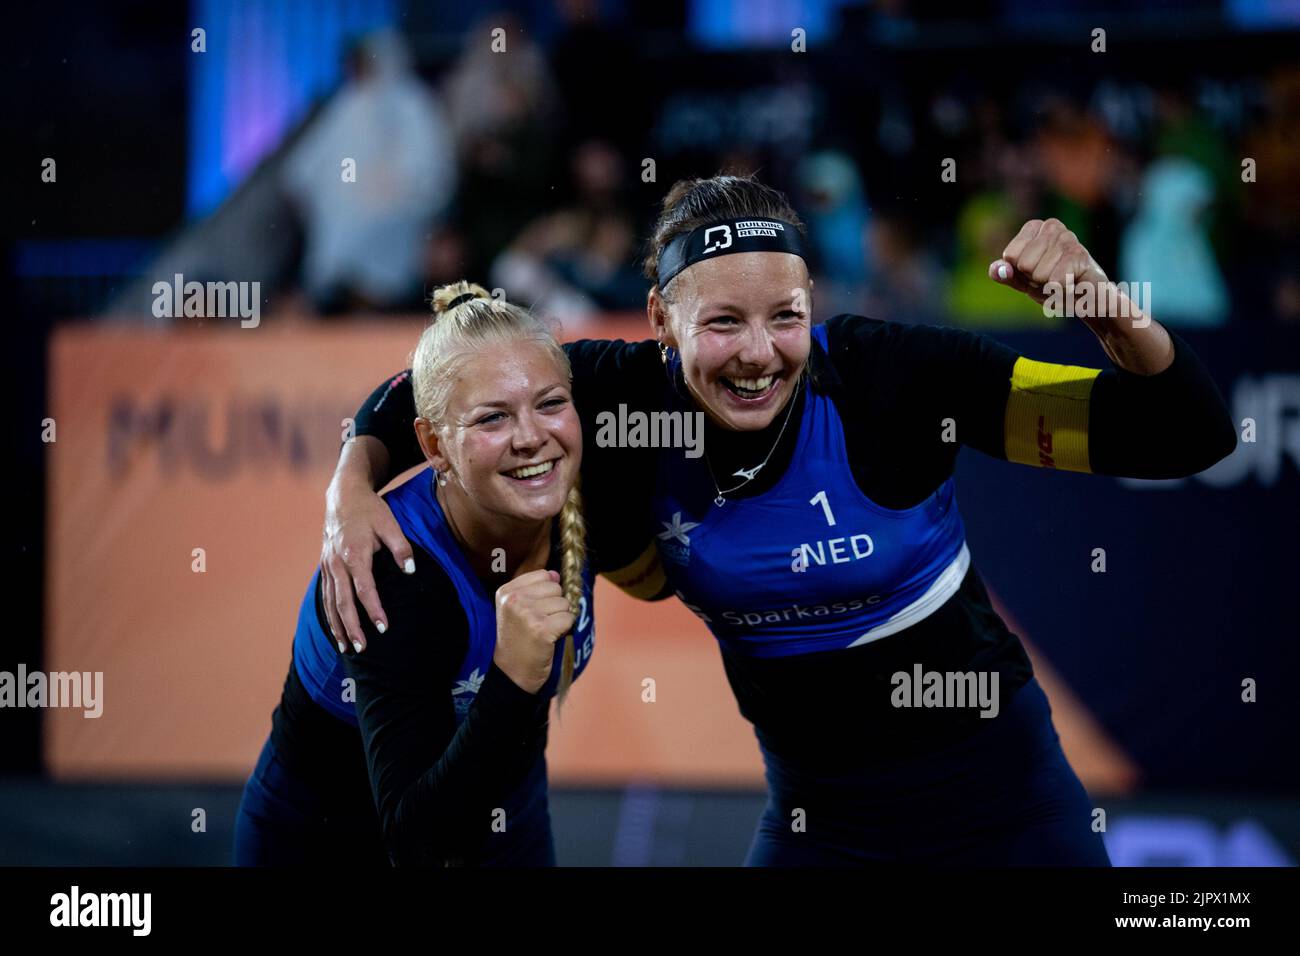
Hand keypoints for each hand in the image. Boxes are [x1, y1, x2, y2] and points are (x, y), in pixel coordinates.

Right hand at [320, 479, 414, 652]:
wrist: (342, 496)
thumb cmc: (370, 510)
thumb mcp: (390, 523)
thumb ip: (401, 548)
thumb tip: (410, 571)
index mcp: (355, 554)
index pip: (365, 590)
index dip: (373, 610)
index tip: (383, 627)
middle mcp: (337, 563)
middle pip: (343, 602)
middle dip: (352, 627)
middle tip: (362, 648)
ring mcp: (328, 565)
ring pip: (330, 602)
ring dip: (337, 626)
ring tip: (346, 647)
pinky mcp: (325, 565)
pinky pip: (326, 594)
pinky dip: (329, 613)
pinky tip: (335, 628)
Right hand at [492, 570, 574, 694]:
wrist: (511, 673)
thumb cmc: (518, 640)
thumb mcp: (517, 609)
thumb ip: (535, 589)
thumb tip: (555, 574)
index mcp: (506, 591)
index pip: (543, 575)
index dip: (546, 594)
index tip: (533, 612)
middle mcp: (514, 599)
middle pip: (556, 588)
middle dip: (554, 606)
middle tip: (539, 624)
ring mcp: (527, 613)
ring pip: (564, 603)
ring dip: (559, 619)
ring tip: (543, 632)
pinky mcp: (541, 628)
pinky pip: (569, 618)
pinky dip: (565, 630)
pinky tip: (550, 639)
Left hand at [990, 218, 1109, 311]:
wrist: (1090, 300)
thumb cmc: (1056, 287)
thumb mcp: (1025, 282)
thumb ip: (1008, 275)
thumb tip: (994, 270)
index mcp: (1034, 228)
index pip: (1010, 256)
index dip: (1021, 273)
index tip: (1037, 273)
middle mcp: (1052, 226)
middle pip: (1023, 265)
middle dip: (1035, 281)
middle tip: (1052, 279)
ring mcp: (1068, 238)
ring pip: (1039, 275)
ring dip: (1049, 287)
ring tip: (1063, 281)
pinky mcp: (1080, 254)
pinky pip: (1054, 282)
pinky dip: (1061, 292)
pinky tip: (1073, 285)